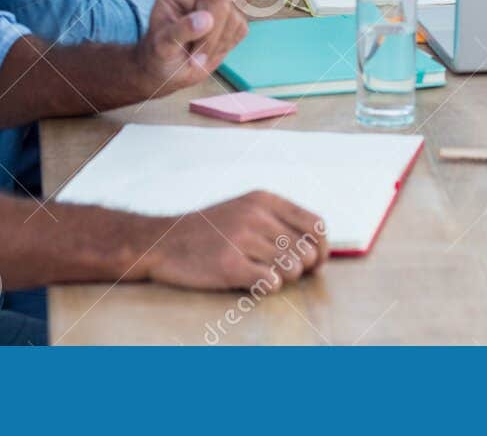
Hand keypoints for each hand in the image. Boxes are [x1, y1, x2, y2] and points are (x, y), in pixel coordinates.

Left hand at [133, 0, 247, 96]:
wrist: (169, 68)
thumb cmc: (160, 53)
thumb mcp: (162, 45)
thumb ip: (180, 31)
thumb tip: (207, 19)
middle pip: (221, 3)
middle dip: (211, 35)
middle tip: (194, 59)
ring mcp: (219, 5)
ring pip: (234, 18)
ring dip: (216, 45)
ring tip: (196, 57)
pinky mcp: (233, 20)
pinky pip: (240, 30)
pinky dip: (225, 46)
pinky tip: (208, 52)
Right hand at [133, 190, 327, 290]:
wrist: (162, 242)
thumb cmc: (209, 231)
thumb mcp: (245, 209)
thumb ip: (279, 221)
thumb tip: (318, 251)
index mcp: (264, 199)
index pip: (316, 224)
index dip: (323, 247)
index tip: (317, 262)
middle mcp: (256, 215)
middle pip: (306, 250)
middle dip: (303, 268)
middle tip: (286, 272)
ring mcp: (242, 239)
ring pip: (292, 268)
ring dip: (285, 278)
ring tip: (267, 275)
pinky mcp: (228, 265)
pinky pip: (271, 283)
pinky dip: (268, 287)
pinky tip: (255, 281)